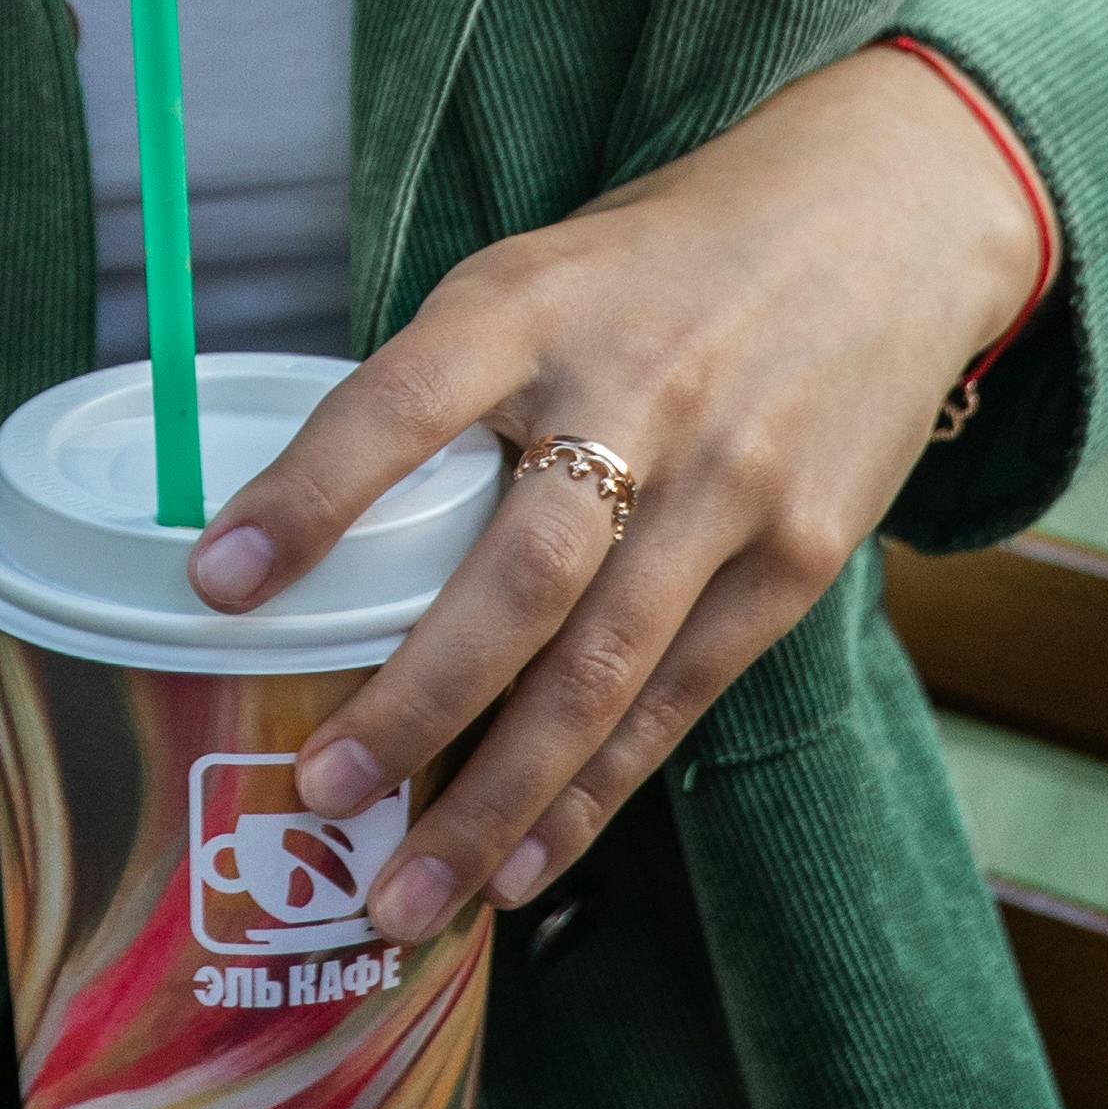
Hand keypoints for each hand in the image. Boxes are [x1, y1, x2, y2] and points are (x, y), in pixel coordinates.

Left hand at [194, 39, 1048, 933]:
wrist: (889, 215)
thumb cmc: (671, 259)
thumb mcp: (546, 270)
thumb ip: (452, 382)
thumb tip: (314, 527)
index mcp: (538, 306)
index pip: (401, 403)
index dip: (307, 497)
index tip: (218, 586)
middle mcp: (637, 396)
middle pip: (516, 577)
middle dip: (413, 703)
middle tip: (321, 795)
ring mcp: (729, 486)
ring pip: (601, 670)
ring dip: (498, 797)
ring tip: (410, 893)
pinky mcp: (797, 557)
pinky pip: (677, 697)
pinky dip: (593, 792)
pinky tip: (525, 864)